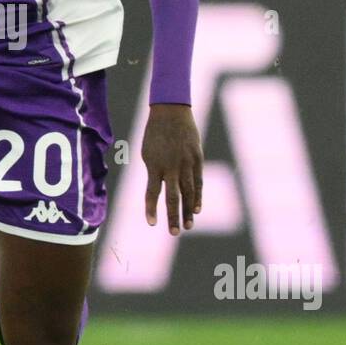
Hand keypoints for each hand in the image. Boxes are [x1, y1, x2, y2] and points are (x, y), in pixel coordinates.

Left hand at [142, 103, 202, 235]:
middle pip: (173, 197)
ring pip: (188, 192)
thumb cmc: (154, 133)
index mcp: (154, 165)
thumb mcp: (147, 152)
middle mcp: (171, 167)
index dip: (151, 208)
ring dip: (188, 211)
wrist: (171, 112)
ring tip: (188, 226)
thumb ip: (153, 172)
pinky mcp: (197, 159)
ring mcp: (186, 163)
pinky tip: (197, 209)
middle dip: (173, 216)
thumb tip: (159, 190)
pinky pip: (198, 182)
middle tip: (174, 233)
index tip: (152, 223)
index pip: (152, 192)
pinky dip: (197, 196)